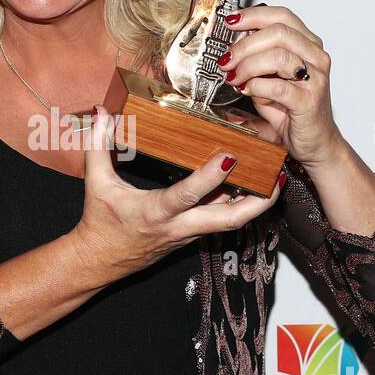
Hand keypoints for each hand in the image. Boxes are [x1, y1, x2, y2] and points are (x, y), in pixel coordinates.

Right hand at [64, 105, 281, 284]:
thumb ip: (98, 146)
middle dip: (258, 201)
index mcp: (155, 212)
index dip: (210, 178)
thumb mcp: (96, 183)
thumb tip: (102, 113)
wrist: (100, 261)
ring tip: (276, 176)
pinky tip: (252, 184)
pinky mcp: (192, 235)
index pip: (187, 195)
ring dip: (256, 202)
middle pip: (228, 220)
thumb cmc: (100, 223)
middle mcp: (178, 226)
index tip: (230, 157)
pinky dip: (239, 203)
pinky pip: (221, 219)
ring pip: (231, 222)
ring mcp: (189, 233)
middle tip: (278, 176)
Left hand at [214, 4, 345, 168]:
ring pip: (279, 56)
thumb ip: (257, 60)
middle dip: (245, 44)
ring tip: (235, 77)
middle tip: (227, 59)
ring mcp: (315, 79)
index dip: (253, 15)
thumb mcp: (270, 78)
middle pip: (278, 32)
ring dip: (248, 65)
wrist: (316, 143)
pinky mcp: (309, 101)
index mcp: (307, 45)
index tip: (230, 21)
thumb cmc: (293, 110)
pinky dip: (256, 87)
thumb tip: (234, 44)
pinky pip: (277, 87)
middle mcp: (315, 58)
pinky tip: (248, 91)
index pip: (282, 16)